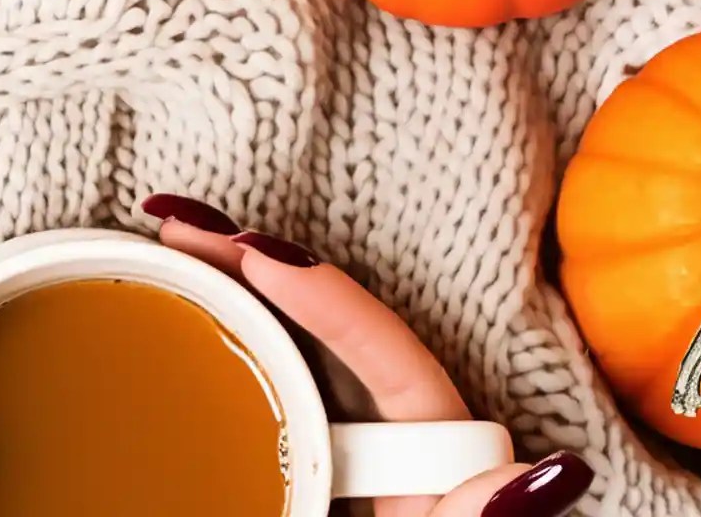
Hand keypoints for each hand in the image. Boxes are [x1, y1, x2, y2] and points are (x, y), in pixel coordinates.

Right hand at [143, 193, 595, 516]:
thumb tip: (535, 478)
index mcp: (432, 475)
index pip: (390, 363)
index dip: (326, 298)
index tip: (251, 251)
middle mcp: (383, 458)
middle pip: (326, 334)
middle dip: (254, 263)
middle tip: (180, 223)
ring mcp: (326, 463)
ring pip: (281, 352)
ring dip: (225, 292)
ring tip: (169, 246)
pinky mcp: (284, 472)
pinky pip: (250, 394)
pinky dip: (209, 347)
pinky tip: (166, 320)